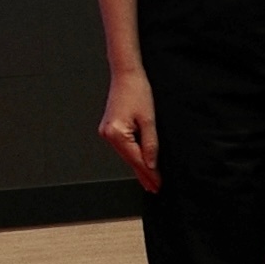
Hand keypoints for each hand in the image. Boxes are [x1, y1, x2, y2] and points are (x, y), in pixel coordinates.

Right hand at [97, 66, 159, 191]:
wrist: (126, 75)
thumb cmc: (137, 91)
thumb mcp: (149, 120)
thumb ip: (150, 144)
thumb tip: (151, 163)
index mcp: (116, 133)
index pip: (136, 159)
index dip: (149, 173)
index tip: (158, 184)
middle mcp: (107, 135)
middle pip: (129, 159)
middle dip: (143, 174)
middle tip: (154, 188)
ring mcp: (106, 132)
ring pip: (126, 155)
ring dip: (138, 166)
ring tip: (149, 180)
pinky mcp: (109, 128)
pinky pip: (122, 147)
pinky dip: (132, 156)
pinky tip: (139, 162)